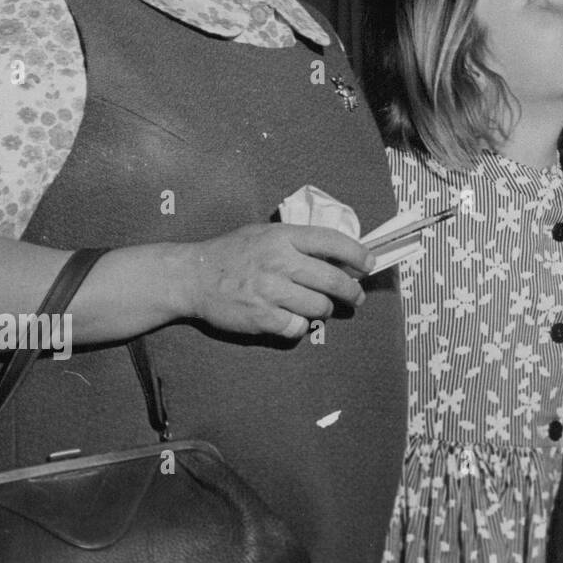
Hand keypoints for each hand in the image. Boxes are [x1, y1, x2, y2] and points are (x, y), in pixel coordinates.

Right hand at [172, 223, 374, 339]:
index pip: (333, 242)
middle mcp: (280, 262)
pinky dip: (299, 326)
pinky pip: (298, 328)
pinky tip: (291, 319)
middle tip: (355, 297)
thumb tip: (338, 254)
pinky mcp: (262, 317)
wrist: (192, 277)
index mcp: (283, 237)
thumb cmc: (232, 253)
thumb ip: (297, 241)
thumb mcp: (265, 234)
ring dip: (323, 310)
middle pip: (334, 280)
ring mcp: (271, 291)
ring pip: (319, 307)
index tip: (370, 264)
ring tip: (317, 307)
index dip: (358, 254)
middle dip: (351, 291)